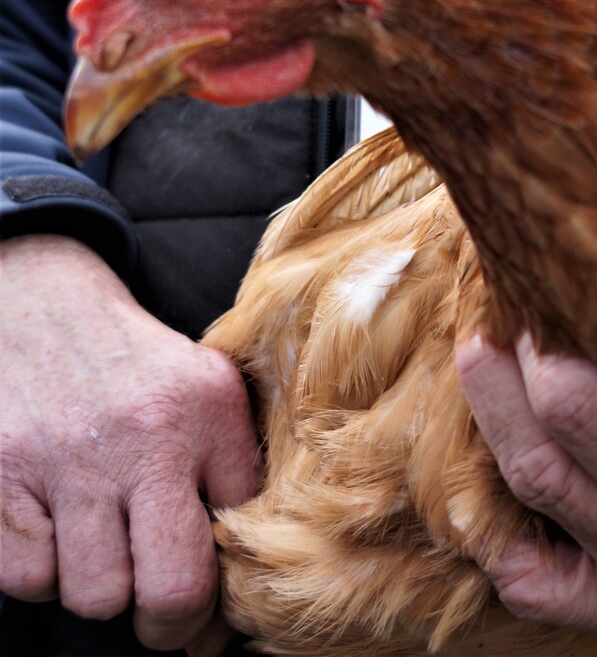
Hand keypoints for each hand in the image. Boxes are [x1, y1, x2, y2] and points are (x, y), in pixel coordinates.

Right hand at [0, 235, 260, 651]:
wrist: (44, 305)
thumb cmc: (135, 366)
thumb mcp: (206, 390)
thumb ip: (230, 466)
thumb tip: (236, 584)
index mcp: (211, 411)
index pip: (241, 536)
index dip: (228, 593)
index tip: (214, 614)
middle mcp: (148, 434)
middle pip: (174, 589)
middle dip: (171, 624)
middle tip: (162, 618)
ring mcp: (71, 455)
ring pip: (98, 594)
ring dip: (101, 588)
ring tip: (103, 545)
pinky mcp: (3, 470)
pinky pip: (28, 578)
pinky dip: (40, 570)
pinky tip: (54, 527)